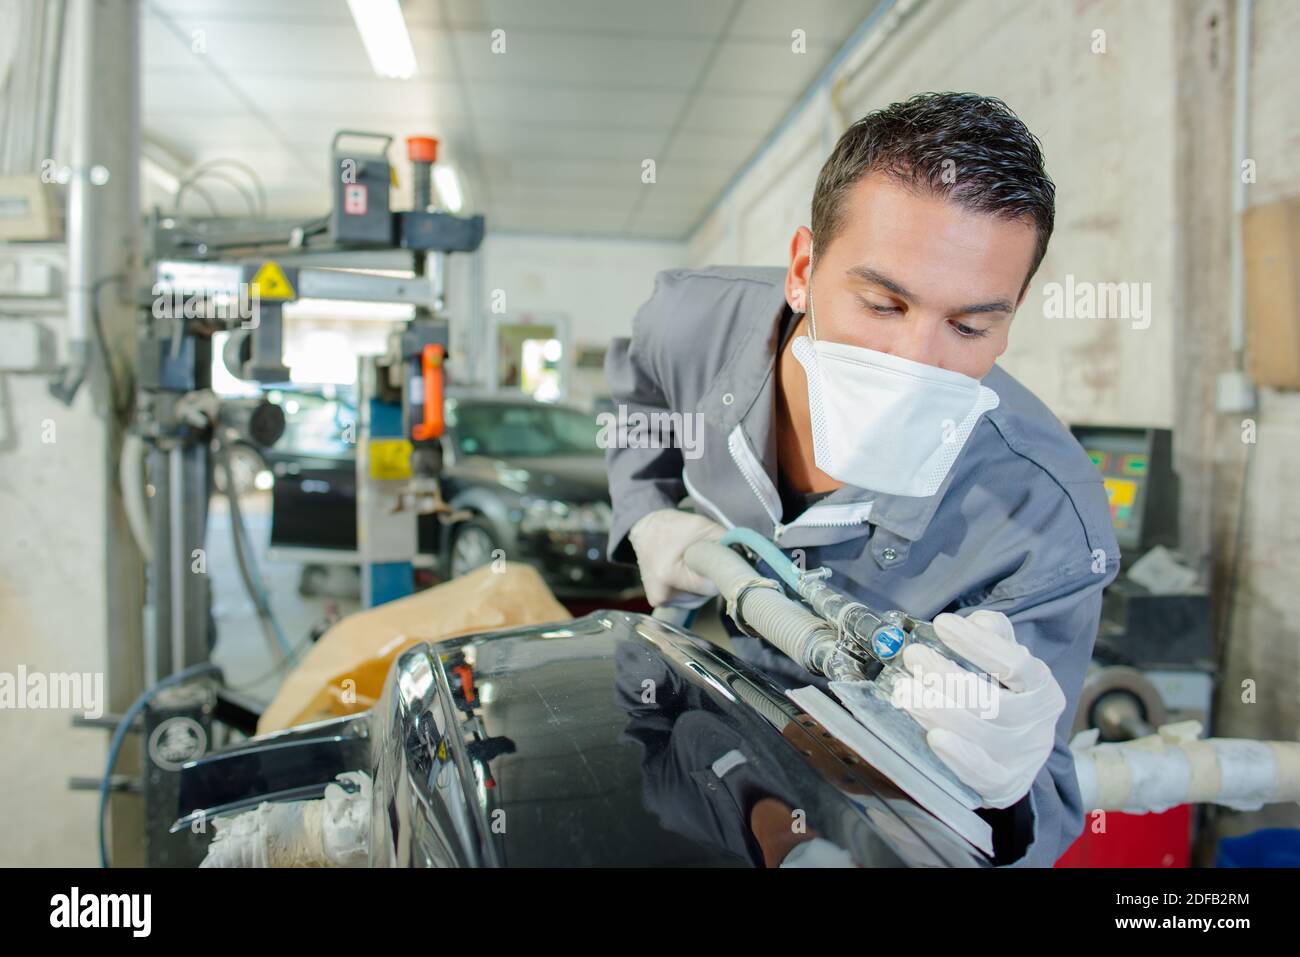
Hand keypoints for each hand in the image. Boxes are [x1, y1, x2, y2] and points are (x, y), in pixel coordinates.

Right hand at [627, 508, 725, 606]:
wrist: (644, 530)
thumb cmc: (673, 526)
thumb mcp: (702, 526)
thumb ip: (727, 543)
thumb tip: (750, 559)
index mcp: (669, 576)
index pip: (712, 587)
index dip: (720, 573)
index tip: (721, 561)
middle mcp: (662, 594)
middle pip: (705, 595)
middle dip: (710, 578)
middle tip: (703, 558)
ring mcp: (659, 600)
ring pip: (698, 599)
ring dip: (702, 584)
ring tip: (691, 563)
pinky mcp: (658, 601)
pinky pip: (688, 599)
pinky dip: (692, 587)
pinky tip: (685, 572)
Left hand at [891, 610, 1065, 808]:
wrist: (1016, 752)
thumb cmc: (1003, 695)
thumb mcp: (1004, 661)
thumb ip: (993, 635)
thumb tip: (975, 621)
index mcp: (1042, 687)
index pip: (1015, 664)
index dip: (977, 644)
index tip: (942, 625)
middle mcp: (1038, 724)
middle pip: (993, 702)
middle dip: (946, 676)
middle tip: (913, 656)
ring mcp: (1022, 757)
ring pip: (981, 734)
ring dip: (938, 710)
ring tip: (906, 690)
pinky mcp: (1003, 784)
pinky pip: (981, 773)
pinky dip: (957, 755)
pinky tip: (934, 737)